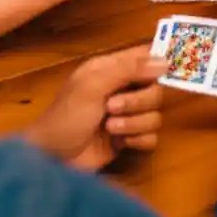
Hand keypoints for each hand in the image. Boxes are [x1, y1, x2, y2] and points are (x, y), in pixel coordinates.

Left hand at [26, 46, 165, 170]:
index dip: (157, 63)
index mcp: (111, 70)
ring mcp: (126, 116)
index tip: (164, 73)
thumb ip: (128, 69)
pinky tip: (121, 143)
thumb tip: (165, 61)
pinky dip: (139, 139)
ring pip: (154, 115)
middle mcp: (121, 90)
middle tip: (112, 108)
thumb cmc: (66, 117)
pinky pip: (151, 136)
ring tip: (110, 128)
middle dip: (138, 101)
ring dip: (135, 123)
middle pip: (155, 90)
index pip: (145, 57)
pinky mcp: (128, 140)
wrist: (52, 158)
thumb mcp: (92, 86)